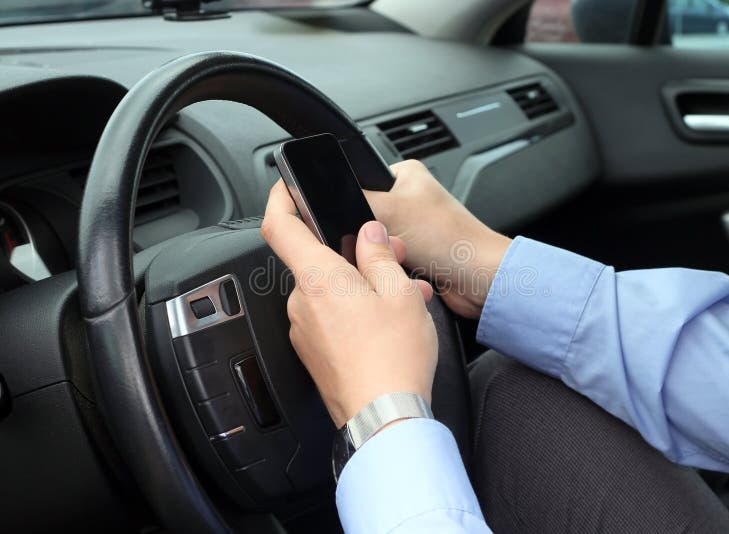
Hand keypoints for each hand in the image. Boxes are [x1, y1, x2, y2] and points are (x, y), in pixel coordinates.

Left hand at [261, 181, 437, 427]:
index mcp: (318, 279)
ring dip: (363, 285)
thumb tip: (369, 235)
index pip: (278, 226)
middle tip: (392, 257)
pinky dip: (357, 310)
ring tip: (405, 297)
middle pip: (319, 260)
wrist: (385, 416)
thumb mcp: (398, 293)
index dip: (279, 199)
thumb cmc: (393, 359)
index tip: (286, 186)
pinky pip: (332, 317)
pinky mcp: (314, 352)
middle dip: (355, 253)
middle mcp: (302, 303)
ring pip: (331, 291)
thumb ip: (379, 255)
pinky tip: (390, 321)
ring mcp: (305, 330)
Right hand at [365, 160, 511, 318]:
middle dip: (367, 235)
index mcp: (405, 174)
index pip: (358, 181)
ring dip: (379, 255)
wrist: (480, 280)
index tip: (354, 218)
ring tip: (398, 255)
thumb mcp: (390, 210)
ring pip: (373, 244)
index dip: (351, 202)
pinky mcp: (415, 254)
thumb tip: (324, 201)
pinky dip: (389, 268)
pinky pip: (386, 262)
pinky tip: (401, 269)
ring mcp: (413, 228)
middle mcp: (410, 199)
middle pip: (363, 217)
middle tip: (380, 240)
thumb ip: (352, 200)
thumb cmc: (452, 239)